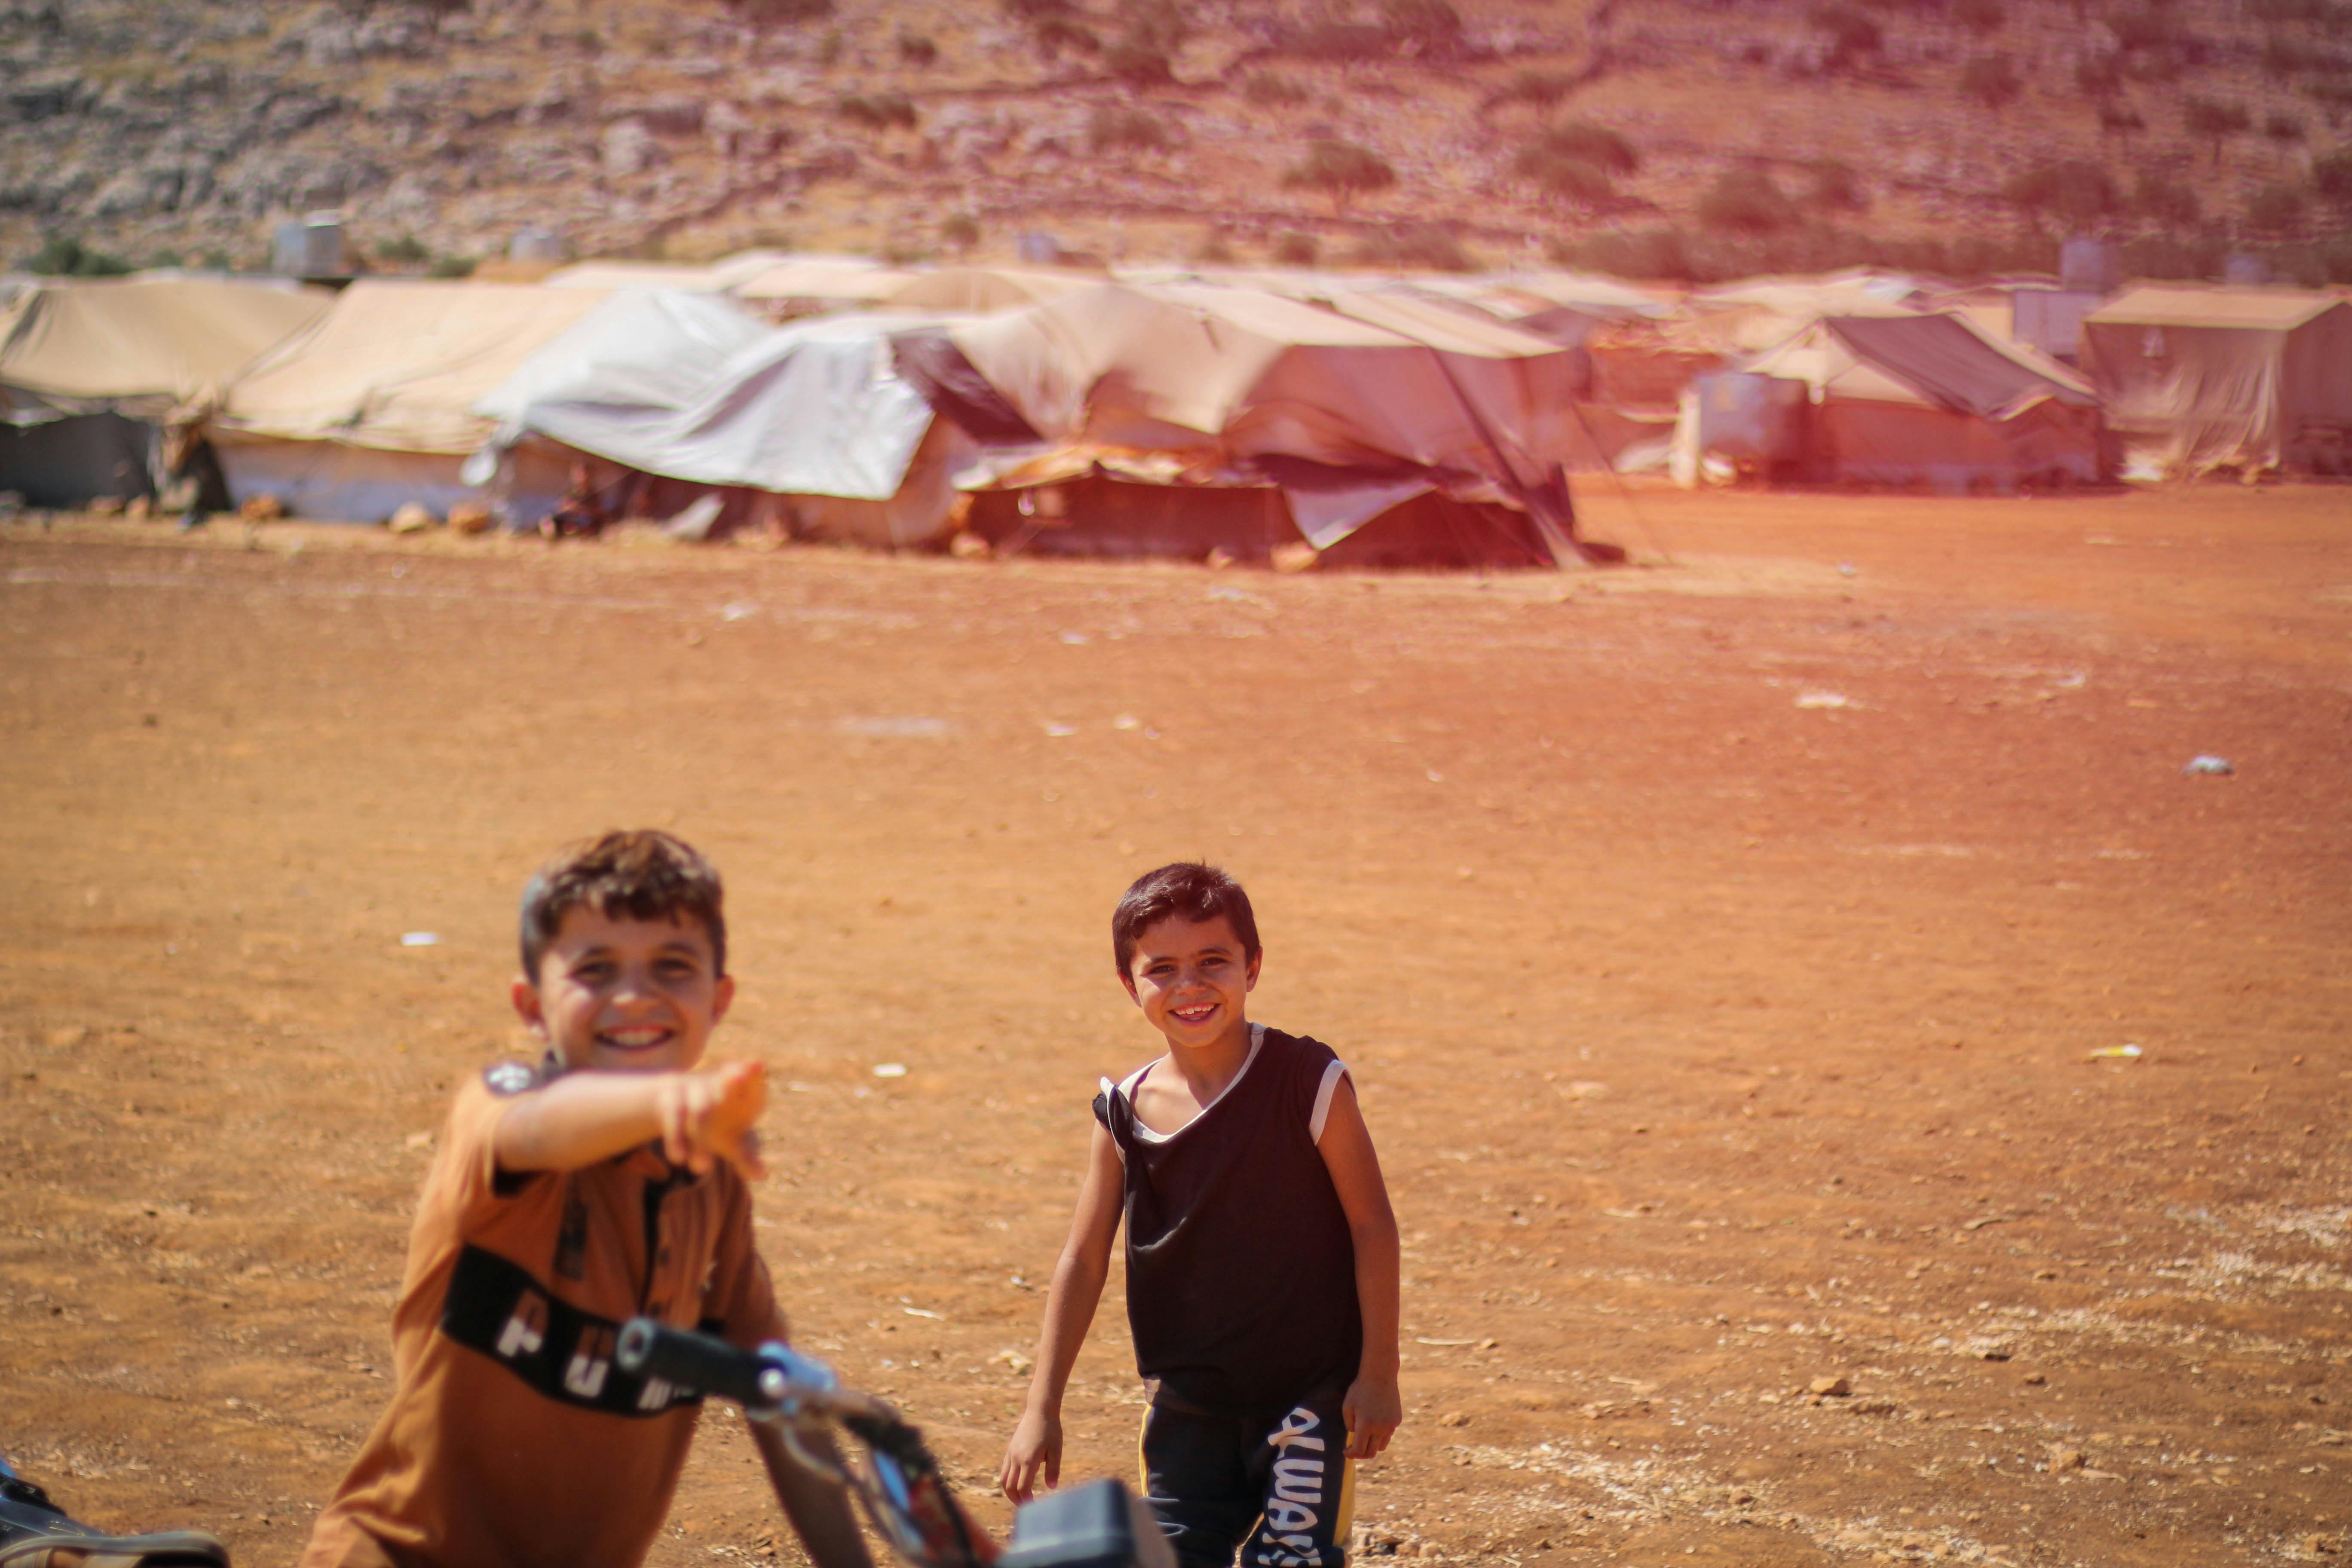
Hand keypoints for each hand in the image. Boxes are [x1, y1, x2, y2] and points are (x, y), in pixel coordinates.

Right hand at [656, 1060, 766, 1176]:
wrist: (681, 1105)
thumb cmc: (720, 1124)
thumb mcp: (734, 1141)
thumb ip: (747, 1157)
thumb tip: (761, 1175)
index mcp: (744, 1093)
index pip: (753, 1081)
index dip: (754, 1074)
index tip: (756, 1064)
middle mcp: (720, 1086)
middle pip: (727, 1083)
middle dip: (731, 1081)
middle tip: (738, 1076)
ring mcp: (694, 1089)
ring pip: (700, 1111)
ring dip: (701, 1141)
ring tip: (702, 1170)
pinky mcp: (671, 1100)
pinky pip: (675, 1117)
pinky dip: (677, 1137)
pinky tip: (678, 1158)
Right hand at [998, 1405, 1062, 1502]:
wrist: (1039, 1410)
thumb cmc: (1051, 1430)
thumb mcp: (1056, 1450)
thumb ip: (1053, 1470)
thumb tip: (1051, 1488)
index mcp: (1028, 1460)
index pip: (1023, 1488)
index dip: (1027, 1500)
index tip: (1033, 1507)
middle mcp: (1016, 1458)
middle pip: (1009, 1487)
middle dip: (1017, 1500)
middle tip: (1026, 1507)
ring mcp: (1011, 1454)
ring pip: (1004, 1479)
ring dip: (1010, 1492)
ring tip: (1020, 1498)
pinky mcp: (1010, 1450)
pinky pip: (1004, 1469)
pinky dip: (1008, 1480)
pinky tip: (1017, 1483)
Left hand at [1342, 1372, 1401, 1459]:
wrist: (1380, 1375)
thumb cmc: (1360, 1389)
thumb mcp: (1347, 1406)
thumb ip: (1349, 1425)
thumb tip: (1355, 1436)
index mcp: (1365, 1425)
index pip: (1359, 1450)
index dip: (1351, 1454)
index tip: (1346, 1451)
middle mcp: (1380, 1428)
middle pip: (1371, 1452)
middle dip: (1361, 1454)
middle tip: (1354, 1449)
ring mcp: (1390, 1425)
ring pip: (1382, 1446)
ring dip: (1372, 1445)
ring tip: (1365, 1438)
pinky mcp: (1397, 1420)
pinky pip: (1388, 1434)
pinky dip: (1381, 1434)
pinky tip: (1375, 1423)